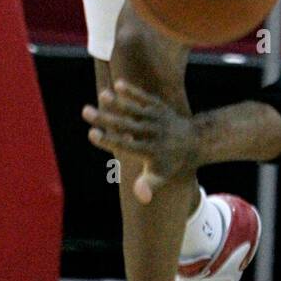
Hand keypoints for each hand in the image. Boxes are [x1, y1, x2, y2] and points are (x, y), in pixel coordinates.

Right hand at [83, 80, 199, 204]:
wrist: (194, 141)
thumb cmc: (170, 162)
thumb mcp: (161, 176)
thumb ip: (149, 185)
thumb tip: (140, 197)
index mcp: (150, 150)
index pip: (126, 145)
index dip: (109, 140)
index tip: (92, 134)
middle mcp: (152, 133)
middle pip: (126, 125)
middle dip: (106, 118)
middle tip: (85, 111)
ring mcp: (156, 118)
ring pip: (136, 109)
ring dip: (119, 102)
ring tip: (102, 94)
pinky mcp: (159, 107)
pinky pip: (146, 98)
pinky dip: (134, 91)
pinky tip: (118, 83)